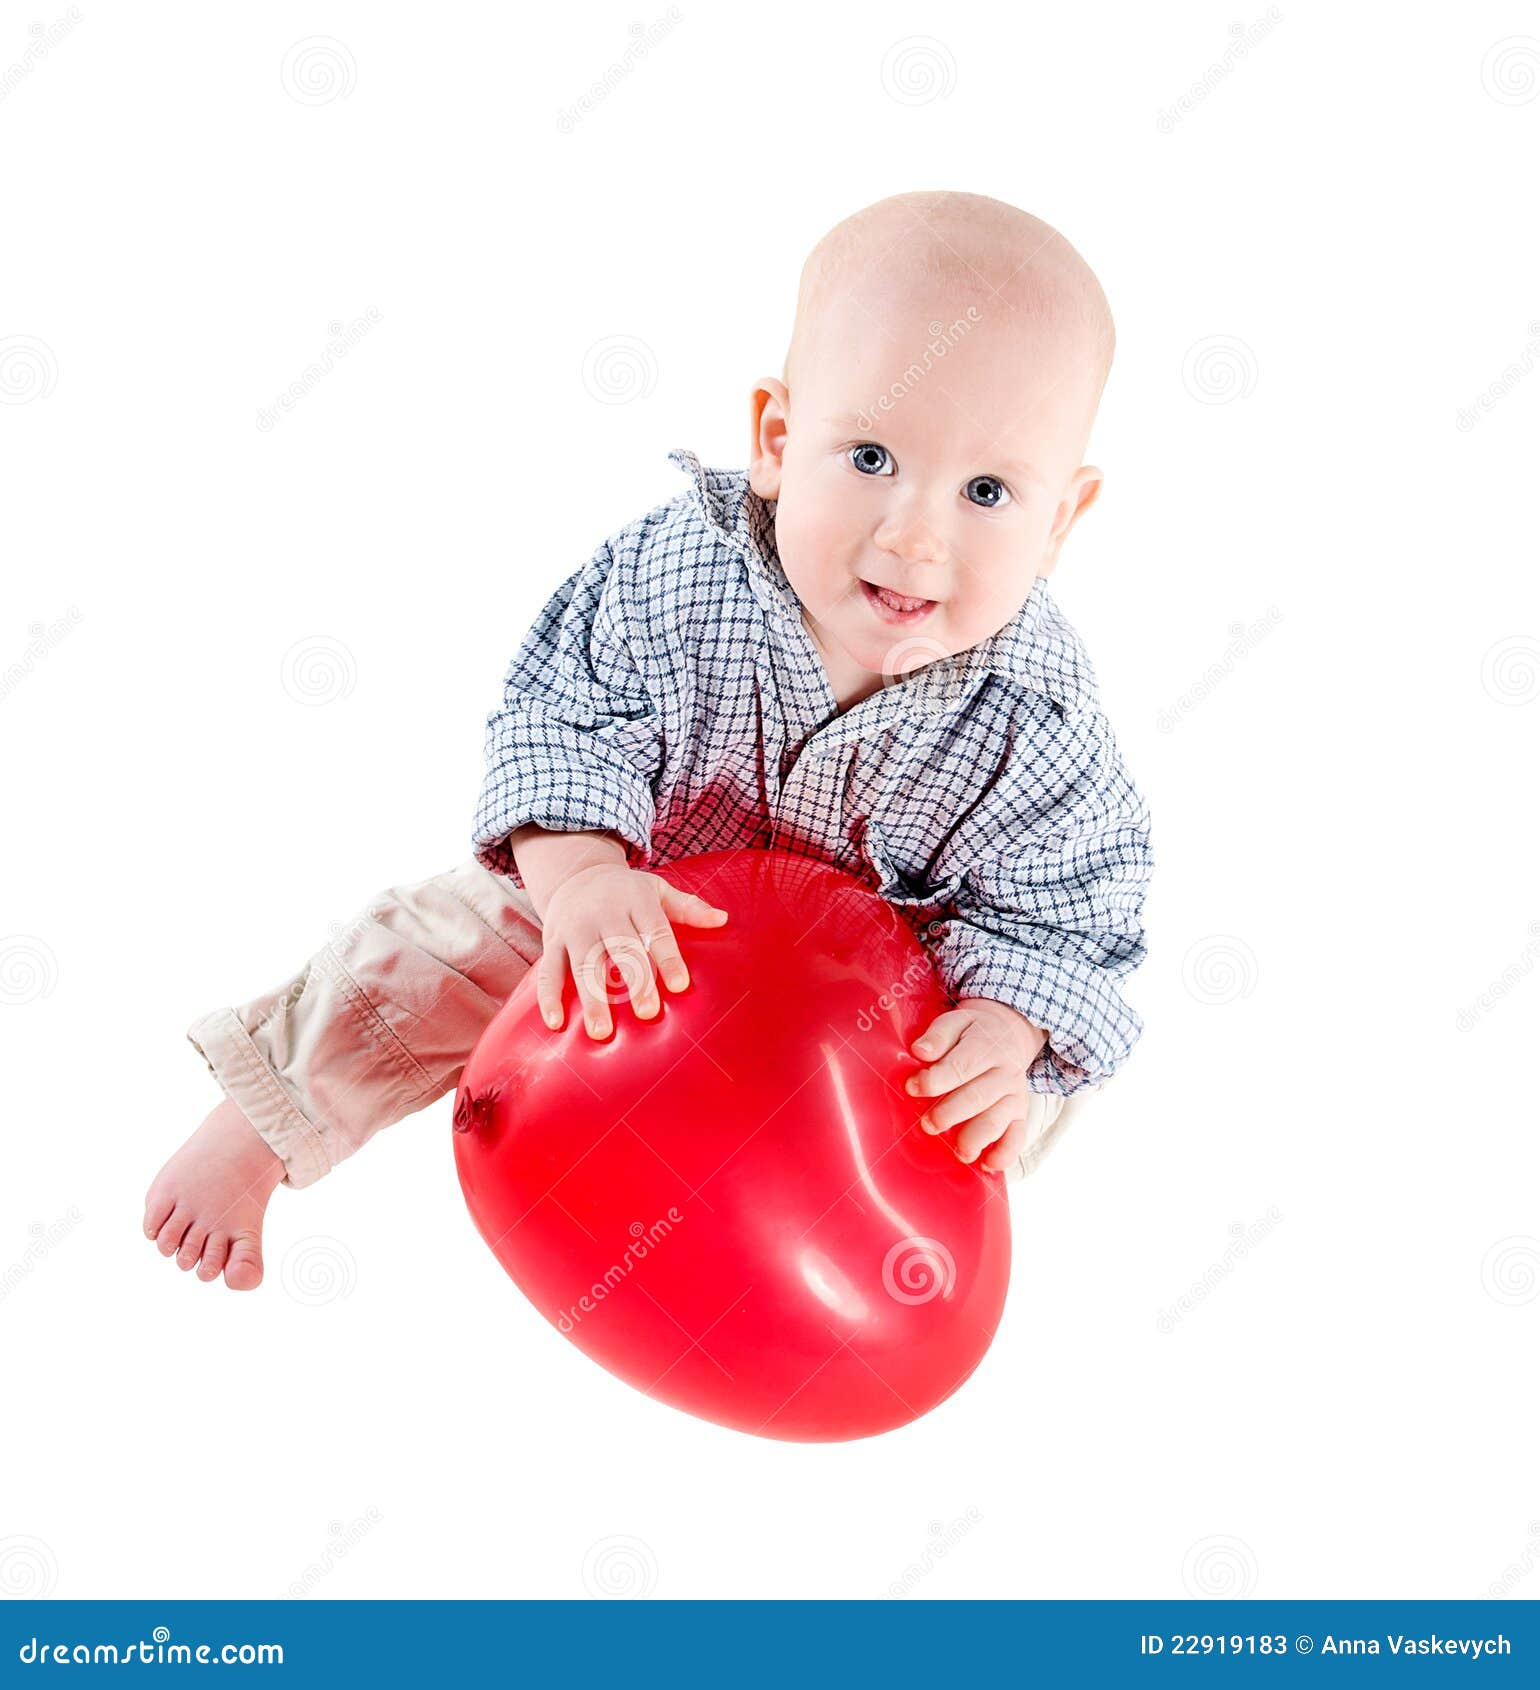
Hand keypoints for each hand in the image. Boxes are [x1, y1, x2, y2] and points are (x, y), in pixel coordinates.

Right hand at [537, 863, 728, 1037]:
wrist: (576, 873)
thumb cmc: (626, 891)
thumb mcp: (657, 890)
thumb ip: (688, 908)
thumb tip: (723, 919)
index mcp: (635, 900)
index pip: (656, 930)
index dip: (668, 958)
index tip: (680, 986)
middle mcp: (603, 913)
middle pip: (621, 949)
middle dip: (634, 981)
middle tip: (648, 1013)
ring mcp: (575, 929)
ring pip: (583, 965)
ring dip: (592, 999)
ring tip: (602, 1033)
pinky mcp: (552, 942)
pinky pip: (549, 971)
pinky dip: (548, 997)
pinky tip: (555, 1024)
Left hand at [904, 997, 1048, 1171]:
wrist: (1010, 1032)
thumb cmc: (973, 1031)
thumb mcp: (956, 1021)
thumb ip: (938, 1035)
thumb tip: (920, 1051)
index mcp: (985, 1046)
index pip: (961, 1066)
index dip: (935, 1080)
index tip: (913, 1087)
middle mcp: (1004, 1072)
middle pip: (978, 1097)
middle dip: (951, 1113)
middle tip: (928, 1125)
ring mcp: (1014, 1095)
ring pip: (998, 1120)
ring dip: (976, 1138)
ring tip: (958, 1151)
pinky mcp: (1020, 1114)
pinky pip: (1017, 1137)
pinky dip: (1005, 1154)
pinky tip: (987, 1165)